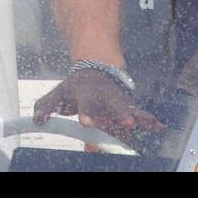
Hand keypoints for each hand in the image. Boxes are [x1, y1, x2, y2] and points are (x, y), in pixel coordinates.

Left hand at [34, 69, 164, 143]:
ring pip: (131, 109)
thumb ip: (46, 106)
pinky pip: (142, 114)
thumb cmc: (75, 88)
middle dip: (120, 114)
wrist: (96, 68)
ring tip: (150, 125)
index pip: (84, 106)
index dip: (85, 113)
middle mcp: (104, 99)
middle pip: (113, 106)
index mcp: (85, 96)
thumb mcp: (58, 94)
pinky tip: (160, 128)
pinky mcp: (130, 107)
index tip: (86, 122)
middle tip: (126, 123)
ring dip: (139, 117)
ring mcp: (118, 102)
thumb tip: (38, 119)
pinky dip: (151, 121)